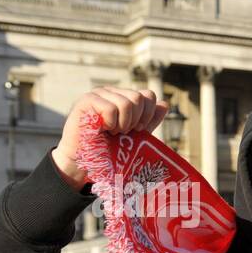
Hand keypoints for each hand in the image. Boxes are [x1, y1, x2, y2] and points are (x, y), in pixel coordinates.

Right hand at [50, 87, 167, 189]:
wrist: (88, 161)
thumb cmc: (110, 149)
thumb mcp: (136, 135)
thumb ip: (149, 120)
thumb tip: (165, 104)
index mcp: (124, 97)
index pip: (148, 95)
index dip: (148, 115)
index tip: (138, 129)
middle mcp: (112, 92)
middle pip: (139, 97)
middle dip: (135, 120)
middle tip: (123, 131)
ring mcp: (99, 94)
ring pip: (126, 103)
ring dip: (122, 124)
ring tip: (112, 131)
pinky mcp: (87, 100)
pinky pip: (111, 108)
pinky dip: (110, 124)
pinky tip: (102, 129)